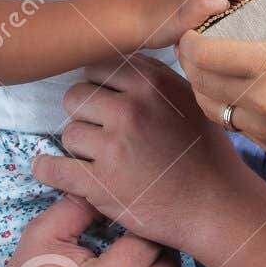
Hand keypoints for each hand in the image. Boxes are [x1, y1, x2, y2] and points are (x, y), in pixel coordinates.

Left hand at [32, 57, 249, 251]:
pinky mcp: (100, 184)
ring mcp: (114, 147)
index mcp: (153, 84)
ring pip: (68, 133)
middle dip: (85, 113)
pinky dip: (48, 169)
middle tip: (102, 132)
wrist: (217, 205)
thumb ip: (157, 78)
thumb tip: (123, 60)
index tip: (105, 100)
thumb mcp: (193, 100)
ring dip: (80, 146)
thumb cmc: (208, 153)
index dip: (99, 85)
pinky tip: (51, 168)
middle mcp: (131, 109)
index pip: (97, 66)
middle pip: (75, 96)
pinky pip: (53, 168)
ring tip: (104, 158)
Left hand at [175, 0, 265, 187]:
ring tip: (206, 69)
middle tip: (192, 46)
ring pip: (209, 105)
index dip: (190, 41)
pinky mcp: (265, 144)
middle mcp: (258, 97)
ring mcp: (259, 126)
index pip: (208, 53)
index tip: (191, 31)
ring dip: (201, 85)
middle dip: (189, 60)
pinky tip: (233, 93)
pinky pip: (230, 122)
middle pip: (200, 79)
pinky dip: (222, 105)